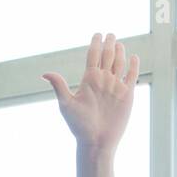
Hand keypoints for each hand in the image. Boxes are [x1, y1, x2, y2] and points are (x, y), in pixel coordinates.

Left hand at [43, 33, 139, 152]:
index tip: (97, 34)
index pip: (93, 56)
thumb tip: (44, 73)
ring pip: (119, 63)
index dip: (95, 44)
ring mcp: (116, 86)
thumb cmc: (79, 126)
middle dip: (109, 44)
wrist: (96, 142)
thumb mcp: (66, 104)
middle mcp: (103, 80)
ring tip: (119, 43)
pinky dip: (133, 66)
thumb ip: (59, 86)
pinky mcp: (127, 95)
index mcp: (89, 79)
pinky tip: (132, 57)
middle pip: (107, 56)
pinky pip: (132, 76)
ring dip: (120, 52)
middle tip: (110, 34)